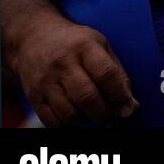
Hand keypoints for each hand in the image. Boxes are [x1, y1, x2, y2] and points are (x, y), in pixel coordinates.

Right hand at [8, 10, 137, 126]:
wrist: (33, 37)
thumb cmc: (74, 42)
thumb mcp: (100, 45)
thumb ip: (117, 72)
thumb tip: (130, 104)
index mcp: (85, 47)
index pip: (105, 74)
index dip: (119, 95)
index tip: (128, 109)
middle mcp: (63, 63)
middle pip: (86, 96)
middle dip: (104, 114)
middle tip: (113, 119)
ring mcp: (45, 81)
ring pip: (68, 112)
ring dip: (87, 120)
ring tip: (94, 115)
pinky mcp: (33, 96)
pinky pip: (51, 121)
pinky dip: (67, 125)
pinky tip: (76, 117)